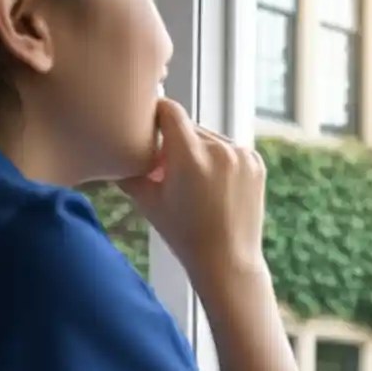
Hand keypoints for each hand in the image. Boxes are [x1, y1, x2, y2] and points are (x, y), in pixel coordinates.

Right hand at [119, 99, 266, 289]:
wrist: (227, 260)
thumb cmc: (183, 234)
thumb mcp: (147, 200)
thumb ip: (129, 168)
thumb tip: (116, 148)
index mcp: (190, 154)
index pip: (169, 110)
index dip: (155, 117)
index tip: (149, 129)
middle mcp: (219, 148)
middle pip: (189, 127)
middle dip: (175, 142)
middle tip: (167, 170)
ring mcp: (241, 155)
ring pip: (209, 138)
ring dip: (198, 151)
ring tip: (193, 183)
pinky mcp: (256, 162)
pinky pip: (230, 149)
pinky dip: (219, 160)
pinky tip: (214, 186)